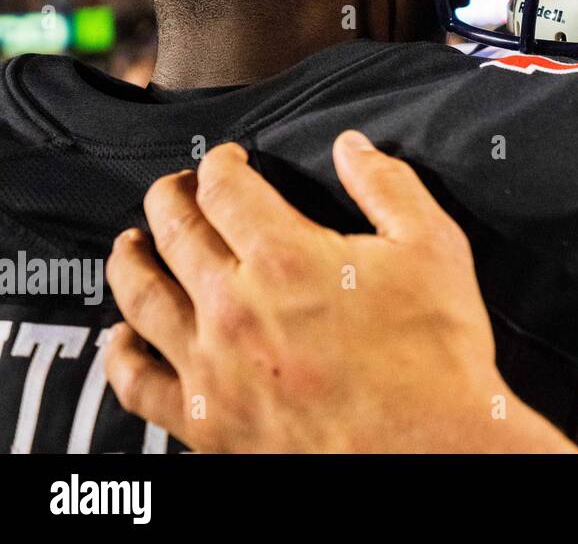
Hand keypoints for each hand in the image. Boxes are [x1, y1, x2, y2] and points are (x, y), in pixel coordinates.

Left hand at [105, 131, 576, 452]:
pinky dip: (121, 356)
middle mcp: (234, 306)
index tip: (226, 159)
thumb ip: (388, 187)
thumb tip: (353, 147)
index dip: (219, 163)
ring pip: (143, 299)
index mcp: (285, 257)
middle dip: (170, 198)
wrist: (431, 449)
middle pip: (175, 233)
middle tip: (175, 188)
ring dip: (130, 261)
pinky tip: (121, 339)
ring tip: (131, 244)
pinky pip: (139, 384)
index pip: (224, 189)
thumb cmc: (436, 353)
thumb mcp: (433, 248)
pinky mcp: (207, 421)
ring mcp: (213, 366)